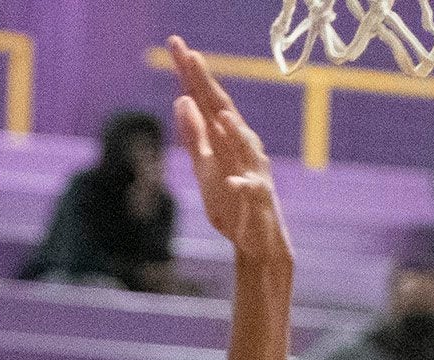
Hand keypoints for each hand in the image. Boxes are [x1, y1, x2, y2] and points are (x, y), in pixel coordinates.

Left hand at [167, 37, 290, 268]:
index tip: (175, 46)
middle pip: (224, 110)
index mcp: (227, 138)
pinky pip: (250, 192)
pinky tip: (232, 182)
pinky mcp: (258, 200)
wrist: (256, 240)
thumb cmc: (231, 202)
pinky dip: (241, 186)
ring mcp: (253, 171)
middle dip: (208, 86)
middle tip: (192, 57)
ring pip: (244, 148)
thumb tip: (180, 101)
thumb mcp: (205, 168)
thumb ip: (194, 137)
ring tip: (220, 114)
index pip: (206, 100)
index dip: (191, 75)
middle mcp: (243, 146)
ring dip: (233, 132)